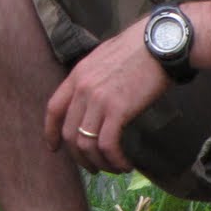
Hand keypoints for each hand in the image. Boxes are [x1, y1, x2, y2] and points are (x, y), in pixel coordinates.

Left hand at [43, 26, 169, 173]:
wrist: (160, 43)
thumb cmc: (139, 48)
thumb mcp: (105, 58)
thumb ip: (93, 78)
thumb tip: (94, 99)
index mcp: (77, 75)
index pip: (53, 109)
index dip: (50, 132)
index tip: (54, 148)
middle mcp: (82, 89)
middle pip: (69, 133)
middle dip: (79, 156)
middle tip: (93, 166)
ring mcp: (98, 99)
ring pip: (86, 143)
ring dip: (99, 162)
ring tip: (113, 168)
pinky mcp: (117, 109)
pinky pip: (107, 145)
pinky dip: (115, 160)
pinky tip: (125, 164)